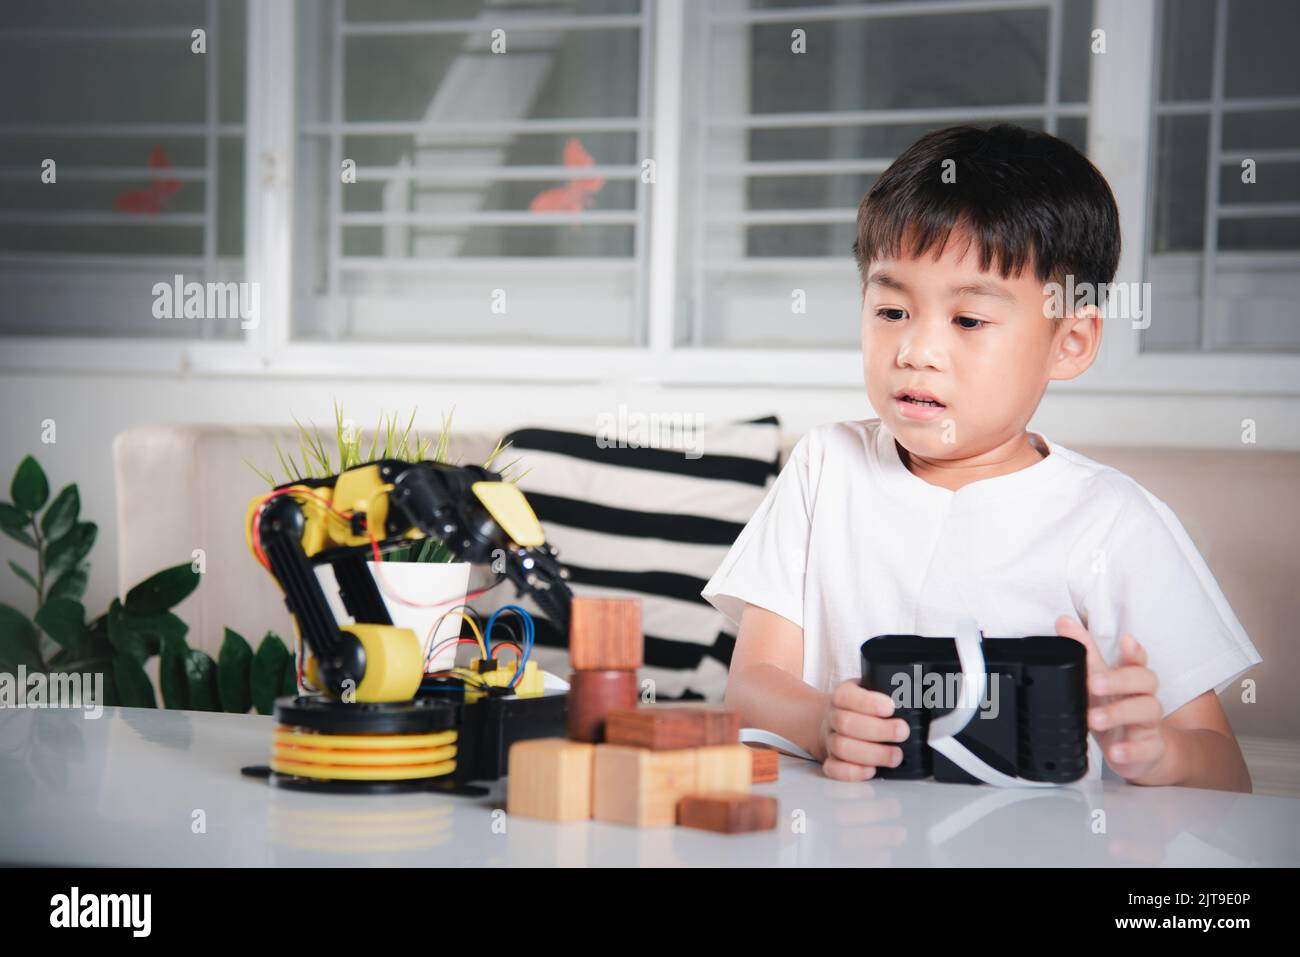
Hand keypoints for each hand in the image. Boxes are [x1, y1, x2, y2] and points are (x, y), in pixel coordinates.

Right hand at [818, 679, 910, 780]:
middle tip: (902, 732)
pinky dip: (852, 772)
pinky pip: (834, 769)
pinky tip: (871, 771)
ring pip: (841, 747)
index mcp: (842, 696)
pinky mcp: (831, 760)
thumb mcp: (871, 690)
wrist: (833, 721)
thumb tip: (924, 696)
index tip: (890, 708)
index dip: (868, 703)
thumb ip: (889, 693)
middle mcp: (833, 717)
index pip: (846, 696)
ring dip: (872, 754)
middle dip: (878, 730)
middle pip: (845, 723)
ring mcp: (830, 739)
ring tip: (896, 756)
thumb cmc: (859, 708)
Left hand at [1056, 616, 1166, 782]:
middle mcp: (1143, 696)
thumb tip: (1064, 622)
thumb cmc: (1116, 709)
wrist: (1139, 753)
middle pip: (1146, 680)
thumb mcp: (1098, 681)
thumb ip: (1084, 653)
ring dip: (1119, 713)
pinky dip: (1131, 749)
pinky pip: (1148, 747)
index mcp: (1130, 678)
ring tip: (1093, 719)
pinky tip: (1115, 751)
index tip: (1126, 640)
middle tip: (1093, 684)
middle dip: (1120, 679)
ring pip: (1148, 710)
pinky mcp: (1151, 748)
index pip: (1138, 659)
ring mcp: (1150, 722)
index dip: (1135, 650)